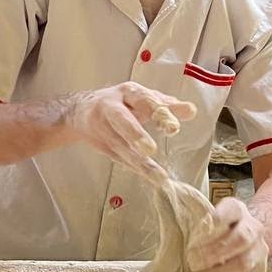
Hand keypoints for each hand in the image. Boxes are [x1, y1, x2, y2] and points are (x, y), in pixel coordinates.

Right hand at [68, 82, 196, 174]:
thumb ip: (166, 105)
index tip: (173, 128)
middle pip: (122, 120)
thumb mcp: (141, 98)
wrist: (80, 111)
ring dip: (139, 162)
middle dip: (135, 134)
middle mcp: (111, 108)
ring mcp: (103, 128)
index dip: (158, 113)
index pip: (143, 100)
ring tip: (159, 177)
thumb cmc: (120, 103)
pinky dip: (134, 168)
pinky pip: (119, 158)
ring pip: (120, 146)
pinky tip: (149, 178)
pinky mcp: (101, 145)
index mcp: (126, 92)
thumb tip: (191, 110)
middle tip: (149, 149)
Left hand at [187, 196, 269, 271]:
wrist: (246, 237)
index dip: (215, 220)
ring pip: (245, 263)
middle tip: (192, 262)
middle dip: (214, 252)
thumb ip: (196, 222)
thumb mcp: (208, 217)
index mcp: (238, 210)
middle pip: (241, 239)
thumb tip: (171, 229)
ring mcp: (260, 250)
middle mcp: (254, 228)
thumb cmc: (216, 228)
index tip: (196, 233)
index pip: (231, 210)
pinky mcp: (261, 270)